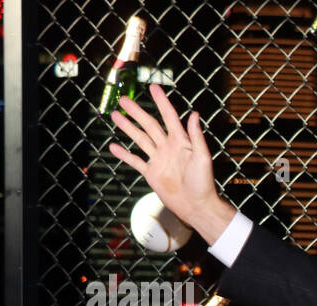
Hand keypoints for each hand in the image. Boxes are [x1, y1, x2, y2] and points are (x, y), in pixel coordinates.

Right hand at [108, 84, 233, 244]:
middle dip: (137, 112)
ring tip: (115, 115)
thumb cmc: (203, 182)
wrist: (196, 206)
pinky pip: (135, 161)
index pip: (169, 117)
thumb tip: (194, 114)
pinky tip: (113, 146)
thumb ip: (197, 136)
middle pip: (150, 125)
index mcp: (181, 141)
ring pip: (140, 139)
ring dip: (128, 127)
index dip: (161, 102)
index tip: (153, 87)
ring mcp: (159, 159)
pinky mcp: (152, 173)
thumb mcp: (202, 157)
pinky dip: (124, 154)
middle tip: (123, 100)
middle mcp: (168, 147)